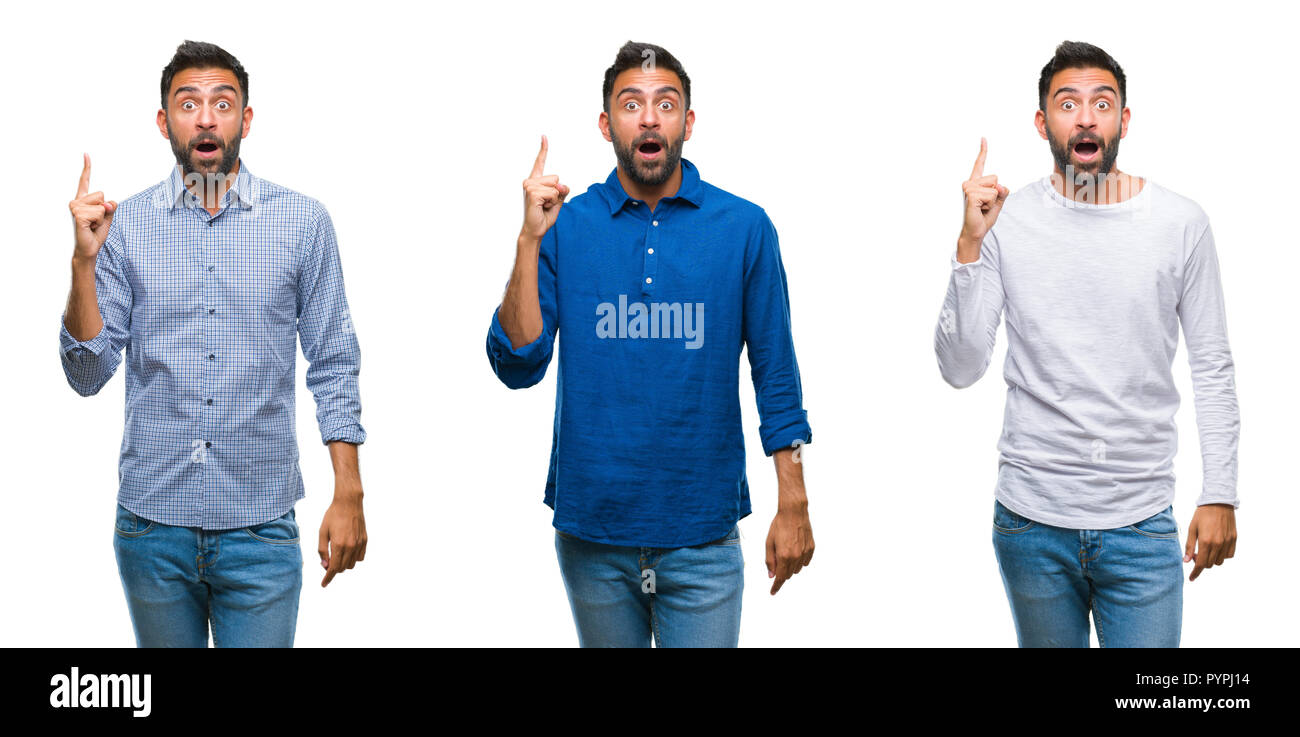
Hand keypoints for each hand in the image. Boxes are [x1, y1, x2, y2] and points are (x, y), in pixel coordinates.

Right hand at [69, 153, 115, 261]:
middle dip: (104, 209)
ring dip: (102, 217)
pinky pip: (99, 213)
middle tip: (95, 221)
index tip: (86, 155)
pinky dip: (99, 222)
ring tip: (92, 224)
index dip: (86, 168)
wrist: (89, 248)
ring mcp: (75, 207)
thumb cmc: (95, 233)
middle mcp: (77, 201)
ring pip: (102, 205)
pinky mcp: (78, 215)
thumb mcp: (108, 218)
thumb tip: (109, 202)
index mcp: (84, 200)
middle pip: (102, 195)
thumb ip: (110, 207)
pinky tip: (90, 227)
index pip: (85, 182)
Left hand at [318, 492, 366, 586]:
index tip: (323, 584)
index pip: (333, 568)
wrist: (349, 503)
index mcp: (338, 545)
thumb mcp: (322, 532)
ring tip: (337, 555)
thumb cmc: (333, 516)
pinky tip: (347, 552)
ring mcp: (359, 544)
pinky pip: (360, 557)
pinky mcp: (365, 540)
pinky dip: (353, 559)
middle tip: (327, 561)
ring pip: (351, 564)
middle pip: (342, 568)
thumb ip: (322, 550)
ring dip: (343, 564)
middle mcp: (351, 546)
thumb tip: (325, 565)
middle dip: (333, 569)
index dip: (328, 578)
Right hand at [520, 135, 569, 242]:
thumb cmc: (544, 215)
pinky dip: (552, 203)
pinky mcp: (532, 193)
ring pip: (555, 187)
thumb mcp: (558, 200)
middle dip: (557, 193)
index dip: (543, 150)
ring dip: (554, 199)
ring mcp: (529, 186)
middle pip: (556, 178)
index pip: (540, 163)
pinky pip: (553, 194)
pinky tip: (542, 207)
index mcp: (536, 181)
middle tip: (546, 203)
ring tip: (544, 206)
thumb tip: (561, 185)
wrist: (536, 229)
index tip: (544, 137)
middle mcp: (531, 181)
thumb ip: (562, 190)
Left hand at [766, 505, 813, 594]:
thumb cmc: (779, 526)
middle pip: (788, 575)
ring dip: (790, 567)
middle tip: (777, 561)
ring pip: (797, 569)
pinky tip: (795, 550)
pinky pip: (805, 562)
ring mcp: (805, 553)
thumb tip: (771, 575)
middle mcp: (795, 557)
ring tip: (786, 551)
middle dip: (781, 573)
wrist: (794, 512)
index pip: (780, 578)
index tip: (773, 592)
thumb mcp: (769, 543)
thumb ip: (770, 561)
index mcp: (783, 556)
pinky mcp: (811, 549)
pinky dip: (799, 561)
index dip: (776, 586)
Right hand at [959, 137, 1008, 258]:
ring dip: (993, 201)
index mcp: (976, 183)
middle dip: (996, 194)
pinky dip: (990, 205)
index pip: (979, 165)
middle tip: (984, 205)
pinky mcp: (971, 195)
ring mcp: (969, 189)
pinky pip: (992, 195)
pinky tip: (980, 210)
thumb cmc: (983, 217)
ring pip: (995, 188)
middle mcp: (970, 183)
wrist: (975, 232)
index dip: (983, 152)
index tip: (983, 139)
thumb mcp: (998, 202)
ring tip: (981, 208)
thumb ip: (1002, 192)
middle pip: (996, 179)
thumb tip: (1000, 186)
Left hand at [1185, 503, 1235, 580]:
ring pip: (1220, 561)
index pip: (1201, 564)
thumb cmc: (1202, 515)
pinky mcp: (1234, 539)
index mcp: (1206, 541)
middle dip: (1201, 563)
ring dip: (1212, 559)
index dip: (1195, 573)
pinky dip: (1222, 555)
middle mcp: (1218, 544)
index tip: (1191, 578)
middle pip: (1210, 564)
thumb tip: (1186, 561)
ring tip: (1206, 549)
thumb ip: (1189, 546)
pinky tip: (1216, 547)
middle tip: (1196, 554)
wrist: (1218, 502)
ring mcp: (1228, 542)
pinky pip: (1229, 555)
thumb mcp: (1191, 529)